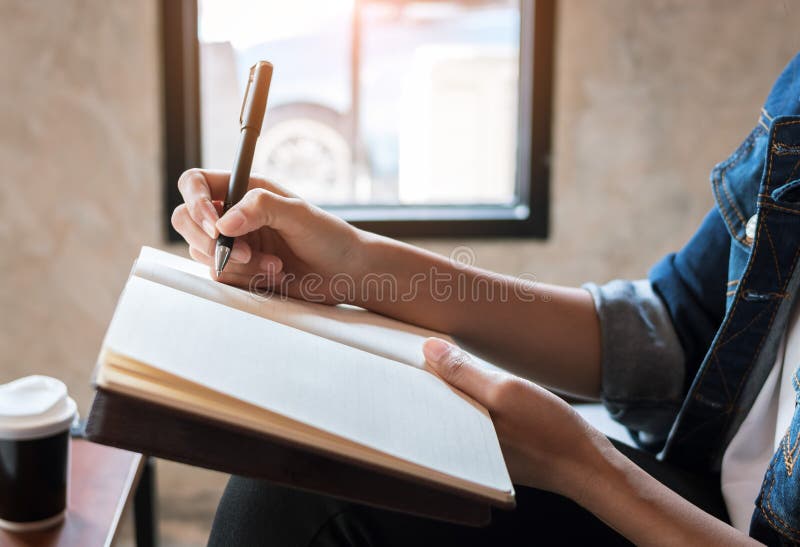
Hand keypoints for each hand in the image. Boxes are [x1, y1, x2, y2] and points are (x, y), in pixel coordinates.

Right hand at [171, 169, 369, 303]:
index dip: (194, 201)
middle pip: (186, 220)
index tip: (214, 223)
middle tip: (244, 252)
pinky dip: (245, 278)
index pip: (195, 183)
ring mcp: (232, 243)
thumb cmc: (328, 237)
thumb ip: (261, 208)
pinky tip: (273, 273)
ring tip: (274, 263)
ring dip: (238, 263)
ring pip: (203, 253)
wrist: (343, 273)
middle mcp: (232, 214)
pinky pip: (220, 276)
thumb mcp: (299, 214)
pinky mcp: (238, 270)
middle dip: (209, 241)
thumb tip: (223, 223)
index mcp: (243, 189)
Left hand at [422, 337, 610, 498]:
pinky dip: (470, 398)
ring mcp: (476, 447)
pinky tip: (475, 382)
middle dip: (431, 376)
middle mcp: (459, 445)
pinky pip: (471, 416)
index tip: (412, 344)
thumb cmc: (547, 430)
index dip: (416, 370)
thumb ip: (462, 372)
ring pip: (454, 409)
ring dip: (451, 385)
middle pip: (434, 403)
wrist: (584, 463)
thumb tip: (428, 349)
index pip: (421, 398)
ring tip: (448, 357)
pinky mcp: (491, 447)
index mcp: (454, 436)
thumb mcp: (504, 391)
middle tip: (430, 344)